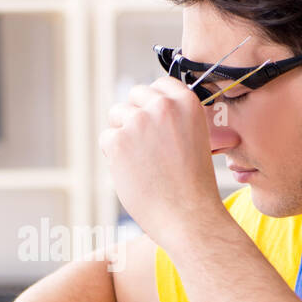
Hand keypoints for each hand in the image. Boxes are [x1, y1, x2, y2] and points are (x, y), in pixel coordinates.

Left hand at [100, 76, 226, 251]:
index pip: (159, 85)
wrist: (188, 215)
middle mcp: (162, 106)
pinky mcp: (118, 140)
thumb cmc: (193, 186)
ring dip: (122, 134)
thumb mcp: (194, 139)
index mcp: (186, 102)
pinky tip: (132, 172)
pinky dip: (113, 156)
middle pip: (134, 96)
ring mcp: (138, 121)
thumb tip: (145, 109)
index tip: (154, 121)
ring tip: (141, 162)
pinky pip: (106, 138)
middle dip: (135, 117)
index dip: (153, 103)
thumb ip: (173, 120)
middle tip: (144, 146)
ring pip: (116, 115)